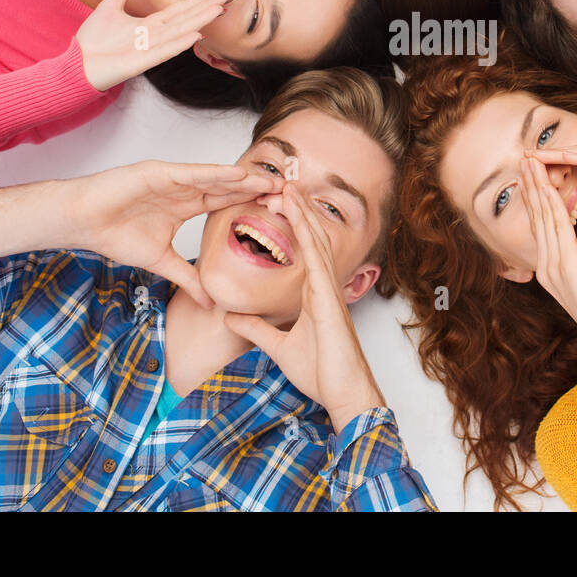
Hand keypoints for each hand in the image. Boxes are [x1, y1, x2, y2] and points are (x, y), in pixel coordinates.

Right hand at [60, 161, 282, 307]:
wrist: (82, 220)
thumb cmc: (114, 235)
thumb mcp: (161, 262)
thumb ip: (188, 278)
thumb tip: (209, 303)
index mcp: (185, 205)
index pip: (225, 204)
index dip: (250, 206)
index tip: (278, 211)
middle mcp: (183, 189)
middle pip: (227, 188)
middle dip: (255, 190)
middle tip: (288, 192)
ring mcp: (172, 178)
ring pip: (215, 178)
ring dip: (243, 179)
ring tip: (271, 181)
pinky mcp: (158, 172)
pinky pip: (192, 173)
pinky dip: (214, 174)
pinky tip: (237, 175)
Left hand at [77, 0, 231, 90]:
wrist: (76, 63)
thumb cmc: (93, 40)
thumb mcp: (109, 6)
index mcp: (149, 25)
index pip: (179, 10)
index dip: (198, 1)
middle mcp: (154, 37)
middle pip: (185, 19)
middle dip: (207, 8)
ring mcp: (149, 50)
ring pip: (179, 32)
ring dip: (200, 21)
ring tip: (219, 11)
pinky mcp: (140, 63)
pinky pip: (163, 52)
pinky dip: (179, 44)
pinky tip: (196, 37)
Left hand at [222, 185, 383, 430]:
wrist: (344, 394)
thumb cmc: (322, 373)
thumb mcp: (278, 347)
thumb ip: (257, 329)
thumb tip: (233, 317)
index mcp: (314, 295)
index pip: (303, 250)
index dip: (292, 225)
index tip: (277, 203)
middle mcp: (324, 286)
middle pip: (311, 237)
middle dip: (297, 210)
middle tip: (282, 182)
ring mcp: (329, 289)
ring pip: (315, 240)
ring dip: (302, 212)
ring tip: (288, 186)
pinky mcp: (328, 297)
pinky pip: (316, 258)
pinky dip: (307, 233)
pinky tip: (298, 214)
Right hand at [520, 158, 576, 363]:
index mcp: (556, 272)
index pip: (545, 228)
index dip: (540, 201)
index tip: (538, 177)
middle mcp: (548, 268)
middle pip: (537, 218)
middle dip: (532, 186)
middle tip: (526, 159)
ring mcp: (554, 267)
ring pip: (542, 217)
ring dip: (536, 186)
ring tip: (531, 161)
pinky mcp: (566, 265)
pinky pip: (555, 225)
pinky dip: (550, 201)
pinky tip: (546, 182)